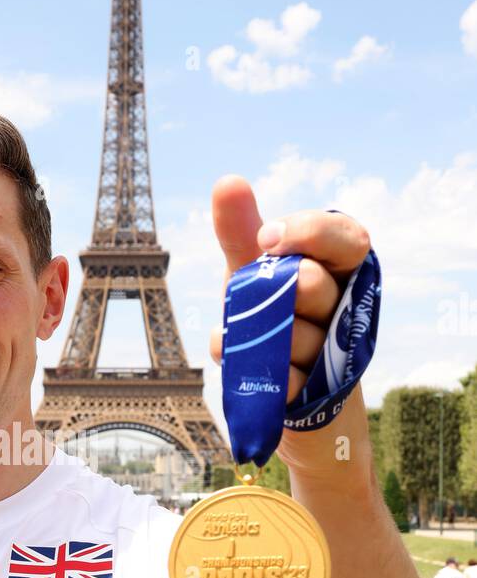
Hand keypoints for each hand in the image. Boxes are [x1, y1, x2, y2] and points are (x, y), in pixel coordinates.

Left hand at [208, 175, 373, 480]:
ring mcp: (335, 355)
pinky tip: (237, 361)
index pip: (348, 239)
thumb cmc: (269, 319)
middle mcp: (344, 309)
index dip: (311, 233)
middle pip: (316, 286)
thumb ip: (240, 232)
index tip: (267, 237)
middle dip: (282, 287)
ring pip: (298, 337)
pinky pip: (284, 382)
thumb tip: (229, 180)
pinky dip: (254, 373)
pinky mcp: (316, 396)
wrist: (280, 395)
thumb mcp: (250, 274)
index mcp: (338, 271)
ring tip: (250, 338)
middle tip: (267, 287)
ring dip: (262, 336)